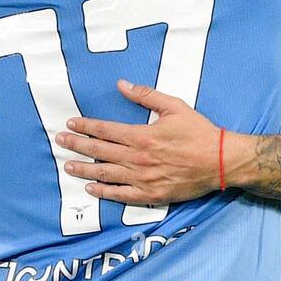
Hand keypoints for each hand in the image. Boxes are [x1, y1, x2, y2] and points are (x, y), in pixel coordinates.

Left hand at [54, 79, 225, 205]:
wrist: (221, 161)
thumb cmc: (199, 133)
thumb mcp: (174, 106)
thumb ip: (146, 95)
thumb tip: (122, 85)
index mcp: (142, 136)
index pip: (105, 130)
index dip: (85, 126)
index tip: (70, 124)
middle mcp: (138, 158)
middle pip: (99, 151)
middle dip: (76, 145)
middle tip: (59, 142)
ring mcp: (143, 179)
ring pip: (106, 174)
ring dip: (84, 170)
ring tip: (68, 166)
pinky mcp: (151, 195)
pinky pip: (122, 195)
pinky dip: (104, 192)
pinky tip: (92, 189)